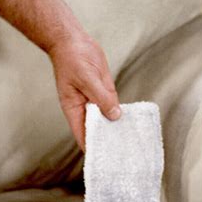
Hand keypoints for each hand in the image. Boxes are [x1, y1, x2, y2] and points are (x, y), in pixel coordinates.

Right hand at [48, 32, 120, 151]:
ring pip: (107, 117)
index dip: (91, 147)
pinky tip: (129, 121)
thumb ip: (101, 98)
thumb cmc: (72, 59)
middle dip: (106, 139)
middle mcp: (84, 107)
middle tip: (121, 155)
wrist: (73, 40)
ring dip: (115, 127)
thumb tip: (114, 116)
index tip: (102, 160)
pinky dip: (120, 112)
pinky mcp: (104, 90)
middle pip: (96, 128)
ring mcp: (95, 99)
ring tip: (128, 143)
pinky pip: (113, 105)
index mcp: (73, 109)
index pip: (82, 134)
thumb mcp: (87, 79)